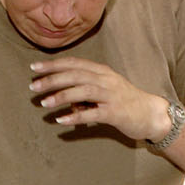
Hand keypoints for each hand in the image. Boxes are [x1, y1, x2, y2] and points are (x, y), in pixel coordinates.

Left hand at [28, 56, 167, 141]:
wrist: (151, 114)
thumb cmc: (125, 101)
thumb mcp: (105, 90)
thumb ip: (85, 91)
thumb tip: (65, 100)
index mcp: (102, 71)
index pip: (73, 63)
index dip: (53, 65)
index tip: (34, 68)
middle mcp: (106, 80)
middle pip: (75, 75)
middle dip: (52, 80)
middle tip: (33, 86)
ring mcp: (111, 95)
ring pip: (82, 91)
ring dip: (61, 96)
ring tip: (44, 103)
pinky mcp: (115, 113)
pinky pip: (92, 113)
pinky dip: (75, 116)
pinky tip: (61, 120)